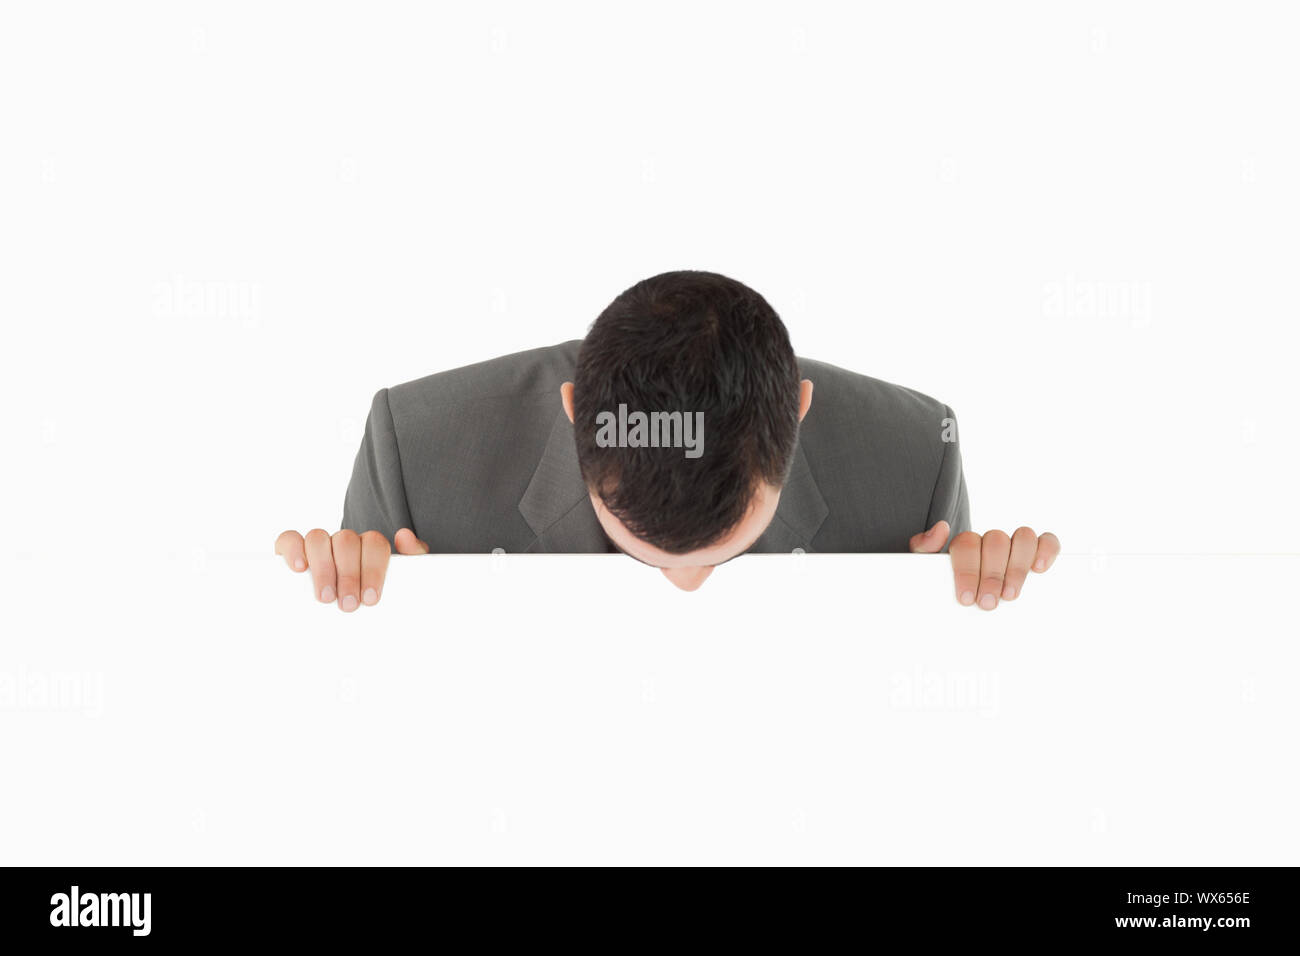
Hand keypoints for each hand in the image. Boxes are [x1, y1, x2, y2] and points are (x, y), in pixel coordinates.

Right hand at [274, 527, 428, 610]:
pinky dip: (294, 550)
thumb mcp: (399, 585)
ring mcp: (319, 545)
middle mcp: (344, 542)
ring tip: (326, 597)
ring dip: (324, 568)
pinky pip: (289, 539)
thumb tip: (404, 536)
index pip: (374, 542)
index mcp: (369, 547)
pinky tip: (300, 569)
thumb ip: (413, 561)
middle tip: (349, 604)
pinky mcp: (293, 552)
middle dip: (349, 574)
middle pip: (346, 541)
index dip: (373, 568)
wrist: (345, 625)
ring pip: (318, 538)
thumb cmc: (372, 600)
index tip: (371, 598)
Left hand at [910, 521, 1059, 609]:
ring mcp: (1014, 546)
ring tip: (1010, 595)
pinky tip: (1039, 569)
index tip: (967, 597)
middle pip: (995, 542)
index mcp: (965, 544)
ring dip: (1016, 568)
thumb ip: (924, 548)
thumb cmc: (945, 584)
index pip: (968, 544)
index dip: (968, 569)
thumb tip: (941, 529)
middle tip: (988, 603)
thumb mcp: (926, 569)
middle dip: (992, 575)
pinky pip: (1047, 541)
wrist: (956, 600)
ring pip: (1022, 539)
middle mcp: (990, 541)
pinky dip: (1046, 550)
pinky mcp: (1035, 554)